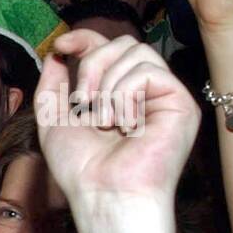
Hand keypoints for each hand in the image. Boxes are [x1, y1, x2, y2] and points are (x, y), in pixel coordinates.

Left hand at [36, 30, 199, 206]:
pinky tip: (124, 125)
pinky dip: (125, 95)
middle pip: (122, 42)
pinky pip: (148, 71)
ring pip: (136, 51)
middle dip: (92, 64)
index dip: (84, 38)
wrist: (102, 193)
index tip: (60, 45)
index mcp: (116, 93)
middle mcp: (143, 91)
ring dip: (107, 84)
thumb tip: (55, 54)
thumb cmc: (80, 167)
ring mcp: (163, 96)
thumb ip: (52, 87)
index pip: (107, 47)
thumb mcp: (53, 121)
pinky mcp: (180, 103)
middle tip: (81, 101)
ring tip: (102, 121)